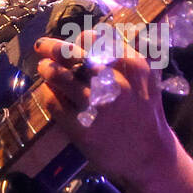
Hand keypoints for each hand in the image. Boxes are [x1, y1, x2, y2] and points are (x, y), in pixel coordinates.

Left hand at [34, 29, 176, 190]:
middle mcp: (114, 83)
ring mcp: (96, 105)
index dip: (82, 38)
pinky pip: (55, 103)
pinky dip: (48, 95)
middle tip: (42, 45)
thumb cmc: (147, 115)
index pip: (98, 40)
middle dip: (54, 47)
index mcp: (133, 66)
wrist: (150, 157)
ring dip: (48, 69)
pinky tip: (49, 93)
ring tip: (43, 67)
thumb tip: (101, 34)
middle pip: (74, 54)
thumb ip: (132, 54)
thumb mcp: (148, 80)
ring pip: (60, 77)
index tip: (75, 41)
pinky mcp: (81, 127)